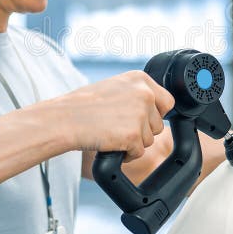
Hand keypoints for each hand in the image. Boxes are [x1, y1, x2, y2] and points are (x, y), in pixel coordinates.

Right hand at [45, 71, 174, 161]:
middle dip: (142, 130)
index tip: (140, 118)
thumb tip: (155, 108)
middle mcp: (145, 94)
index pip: (167, 102)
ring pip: (149, 140)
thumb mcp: (115, 87)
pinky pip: (138, 152)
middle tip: (119, 127)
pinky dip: (126, 154)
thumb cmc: (83, 105)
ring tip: (112, 133)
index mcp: (141, 79)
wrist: (65, 119)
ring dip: (133, 142)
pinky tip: (111, 144)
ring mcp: (140, 114)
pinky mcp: (134, 135)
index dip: (154, 114)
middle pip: (158, 124)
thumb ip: (137, 94)